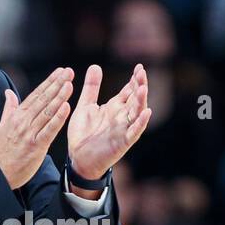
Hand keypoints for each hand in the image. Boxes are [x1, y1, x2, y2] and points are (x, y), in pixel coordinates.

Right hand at [0, 67, 73, 188]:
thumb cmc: (2, 151)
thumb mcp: (3, 125)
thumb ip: (9, 108)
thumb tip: (8, 92)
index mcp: (17, 115)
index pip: (36, 94)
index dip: (49, 82)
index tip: (59, 72)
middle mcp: (23, 121)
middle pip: (43, 99)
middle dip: (57, 84)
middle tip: (68, 72)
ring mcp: (30, 133)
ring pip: (47, 111)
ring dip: (59, 97)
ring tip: (69, 84)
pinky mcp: (36, 145)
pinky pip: (49, 130)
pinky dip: (57, 118)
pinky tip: (66, 107)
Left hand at [67, 64, 150, 179]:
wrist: (78, 158)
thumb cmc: (83, 134)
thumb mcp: (86, 106)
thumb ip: (92, 87)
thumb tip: (95, 66)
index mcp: (114, 108)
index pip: (129, 91)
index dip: (134, 80)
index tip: (139, 67)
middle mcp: (121, 117)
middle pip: (135, 99)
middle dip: (139, 86)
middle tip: (142, 72)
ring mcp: (123, 130)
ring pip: (136, 113)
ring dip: (141, 101)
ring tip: (144, 88)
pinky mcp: (122, 143)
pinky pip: (133, 132)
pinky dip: (140, 123)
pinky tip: (146, 113)